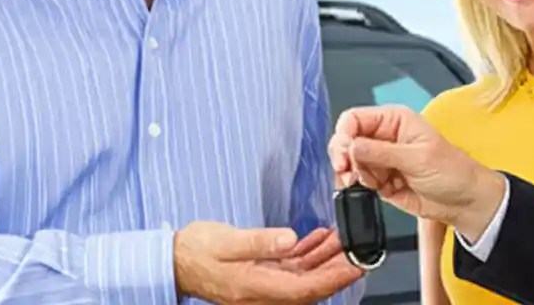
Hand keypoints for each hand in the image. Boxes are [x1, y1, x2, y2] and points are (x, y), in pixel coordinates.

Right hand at [173, 222, 362, 303]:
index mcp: (255, 287)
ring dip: (324, 259)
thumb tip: (289, 239)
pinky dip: (307, 255)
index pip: (305, 289)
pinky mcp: (260, 276)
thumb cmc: (196, 250)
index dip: (334, 278)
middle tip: (359, 251)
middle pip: (309, 286)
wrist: (174, 259)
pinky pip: (291, 270)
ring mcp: (261, 287)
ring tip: (342, 238)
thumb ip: (260, 241)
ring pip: (303, 277)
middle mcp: (262, 293)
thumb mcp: (227, 240)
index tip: (355, 266)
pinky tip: (319, 239)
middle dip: (336, 268)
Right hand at [328, 105, 505, 240]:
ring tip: (371, 182)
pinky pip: (359, 180)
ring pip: (350, 162)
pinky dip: (361, 186)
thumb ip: (381, 152)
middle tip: (347, 172)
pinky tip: (376, 188)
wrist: (463, 202)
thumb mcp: (417, 158)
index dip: (344, 135)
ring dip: (353, 174)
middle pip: (347, 140)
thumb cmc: (452, 172)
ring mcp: (381, 159)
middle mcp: (384, 137)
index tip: (343, 156)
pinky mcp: (380, 180)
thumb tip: (351, 146)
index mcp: (394, 120)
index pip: (355, 119)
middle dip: (344, 157)